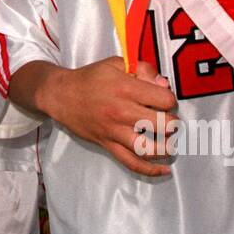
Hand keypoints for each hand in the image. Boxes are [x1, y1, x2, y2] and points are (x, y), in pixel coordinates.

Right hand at [44, 58, 178, 176]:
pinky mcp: (108, 145)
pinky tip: (164, 169)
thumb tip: (164, 85)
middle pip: (163, 125)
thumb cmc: (90, 78)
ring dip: (166, 148)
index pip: (165, 99)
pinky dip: (150, 170)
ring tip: (170, 143)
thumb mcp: (117, 64)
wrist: (61, 95)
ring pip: (149, 149)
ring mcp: (115, 131)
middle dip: (172, 123)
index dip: (169, 99)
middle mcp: (123, 112)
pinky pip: (131, 163)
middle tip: (168, 120)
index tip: (163, 99)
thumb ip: (143, 70)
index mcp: (127, 88)